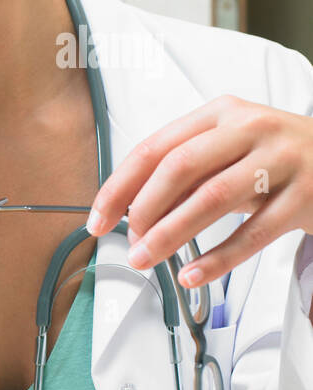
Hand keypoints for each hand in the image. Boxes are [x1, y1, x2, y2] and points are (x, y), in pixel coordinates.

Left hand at [85, 94, 312, 288]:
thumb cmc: (274, 157)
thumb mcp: (228, 151)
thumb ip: (185, 174)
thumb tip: (130, 211)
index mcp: (220, 114)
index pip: (154, 149)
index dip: (119, 187)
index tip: (97, 219)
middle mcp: (250, 128)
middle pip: (179, 168)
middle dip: (143, 210)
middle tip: (127, 242)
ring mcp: (282, 160)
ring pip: (212, 199)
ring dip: (170, 235)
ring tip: (145, 259)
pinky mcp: (307, 196)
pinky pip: (254, 233)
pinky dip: (218, 258)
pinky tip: (193, 275)